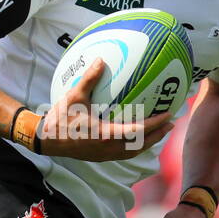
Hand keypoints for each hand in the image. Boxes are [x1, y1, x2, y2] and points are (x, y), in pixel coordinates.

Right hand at [37, 57, 174, 161]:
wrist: (45, 140)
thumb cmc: (59, 118)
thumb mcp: (74, 96)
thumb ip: (89, 79)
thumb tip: (101, 60)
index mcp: (106, 134)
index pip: (138, 130)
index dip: (155, 123)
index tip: (168, 115)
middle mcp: (109, 148)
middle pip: (142, 144)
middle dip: (158, 134)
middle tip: (172, 123)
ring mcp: (105, 155)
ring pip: (134, 151)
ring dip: (149, 142)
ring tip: (160, 132)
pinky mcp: (100, 157)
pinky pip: (125, 153)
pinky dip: (136, 146)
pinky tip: (138, 138)